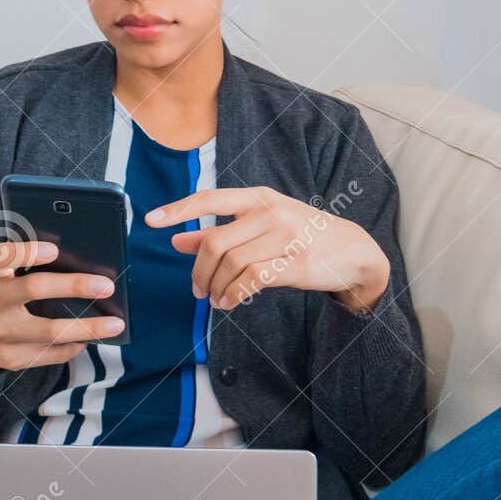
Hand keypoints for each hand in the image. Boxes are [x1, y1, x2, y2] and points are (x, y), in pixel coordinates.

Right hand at [0, 240, 125, 369]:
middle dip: (73, 286)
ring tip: (116, 324)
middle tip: (106, 285)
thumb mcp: (0, 271)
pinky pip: (51, 353)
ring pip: (49, 330)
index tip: (54, 249)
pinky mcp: (11, 359)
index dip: (26, 253)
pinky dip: (75, 344)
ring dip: (86, 327)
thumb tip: (79, 255)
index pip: (0, 257)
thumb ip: (26, 259)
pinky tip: (91, 337)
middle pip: (33, 289)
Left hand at [144, 186, 390, 312]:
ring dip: (216, 286)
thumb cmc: (298, 234)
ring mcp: (284, 236)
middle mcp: (270, 212)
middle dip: (199, 270)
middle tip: (196, 289)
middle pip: (215, 242)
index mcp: (258, 197)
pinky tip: (228, 302)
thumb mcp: (259, 225)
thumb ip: (217, 231)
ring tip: (214, 298)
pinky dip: (233, 294)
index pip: (210, 199)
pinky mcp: (294, 263)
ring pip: (231, 264)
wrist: (350, 249)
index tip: (151, 220)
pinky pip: (251, 280)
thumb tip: (176, 239)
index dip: (178, 209)